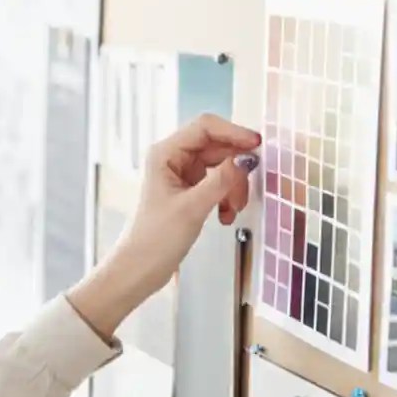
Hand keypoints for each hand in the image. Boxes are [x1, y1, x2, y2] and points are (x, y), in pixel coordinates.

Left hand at [67, 114, 259, 340]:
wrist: (139, 268)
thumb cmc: (155, 239)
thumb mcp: (192, 208)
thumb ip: (220, 181)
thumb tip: (246, 159)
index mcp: (164, 153)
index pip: (205, 127)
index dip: (233, 132)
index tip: (257, 145)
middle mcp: (171, 158)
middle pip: (216, 147)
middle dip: (235, 170)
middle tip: (243, 194)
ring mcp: (180, 174)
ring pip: (220, 167)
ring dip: (232, 187)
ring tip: (231, 211)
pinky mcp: (187, 191)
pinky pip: (217, 184)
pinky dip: (226, 197)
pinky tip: (224, 216)